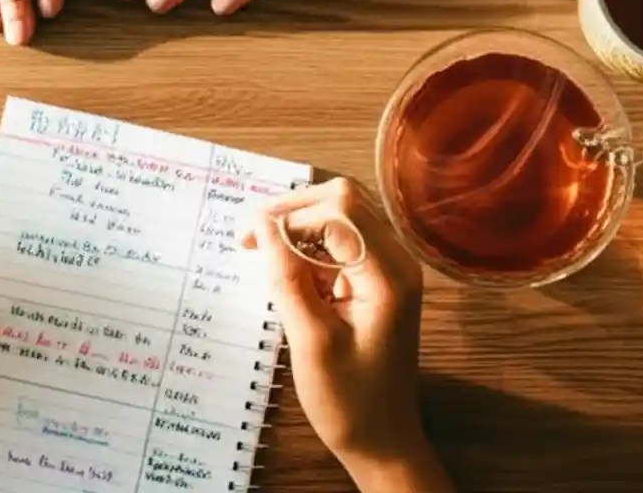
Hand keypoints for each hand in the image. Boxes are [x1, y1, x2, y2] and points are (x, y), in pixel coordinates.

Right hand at [242, 179, 453, 492]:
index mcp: (389, 275)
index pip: (339, 211)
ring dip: (297, 227)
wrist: (382, 440)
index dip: (289, 216)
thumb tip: (262, 226)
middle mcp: (395, 262)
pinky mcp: (375, 282)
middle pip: (343, 201)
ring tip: (260, 253)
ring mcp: (388, 270)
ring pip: (341, 217)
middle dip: (292, 211)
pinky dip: (308, 248)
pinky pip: (340, 243)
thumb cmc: (349, 401)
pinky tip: (284, 273)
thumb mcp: (310, 341)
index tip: (246, 240)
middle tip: (249, 236)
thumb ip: (287, 278)